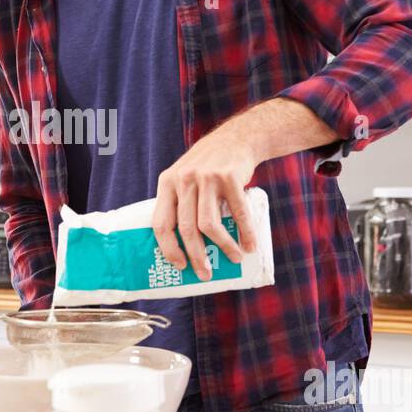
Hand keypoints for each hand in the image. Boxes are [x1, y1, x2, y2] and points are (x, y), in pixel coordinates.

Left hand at [151, 122, 259, 280]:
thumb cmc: (208, 166)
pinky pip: (238, 212)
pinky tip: (249, 245)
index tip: (179, 265)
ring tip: (234, 259)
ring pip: (210, 224)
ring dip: (223, 247)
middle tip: (206, 273)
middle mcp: (184, 180)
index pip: (161, 222)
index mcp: (167, 183)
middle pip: (187, 229)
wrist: (237, 138)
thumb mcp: (184, 176)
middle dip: (197, 256)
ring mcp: (207, 178)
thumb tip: (182, 246)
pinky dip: (245, 232)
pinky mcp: (230, 177)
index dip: (169, 248)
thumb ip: (179, 202)